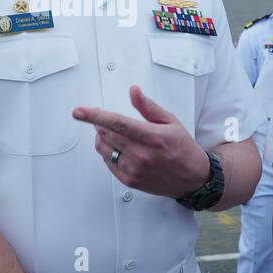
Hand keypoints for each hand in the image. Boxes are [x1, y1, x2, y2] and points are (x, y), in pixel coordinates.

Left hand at [74, 85, 208, 198]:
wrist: (193, 178)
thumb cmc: (183, 148)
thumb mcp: (170, 121)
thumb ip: (148, 106)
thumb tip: (133, 91)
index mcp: (153, 137)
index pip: (117, 123)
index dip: (95, 116)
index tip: (79, 112)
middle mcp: (142, 155)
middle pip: (107, 135)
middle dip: (98, 124)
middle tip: (99, 117)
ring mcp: (135, 170)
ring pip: (104, 150)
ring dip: (101, 137)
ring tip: (109, 132)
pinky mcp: (130, 181)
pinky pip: (108, 163)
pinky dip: (107, 152)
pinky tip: (116, 147)